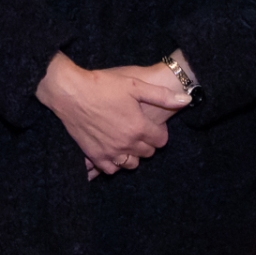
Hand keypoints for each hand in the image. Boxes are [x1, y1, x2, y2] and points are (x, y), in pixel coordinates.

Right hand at [36, 52, 190, 175]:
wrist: (70, 92)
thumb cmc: (102, 85)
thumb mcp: (134, 84)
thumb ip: (161, 95)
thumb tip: (185, 100)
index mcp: (138, 127)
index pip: (160, 141)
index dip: (159, 132)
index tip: (153, 125)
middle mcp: (126, 143)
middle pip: (147, 153)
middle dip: (147, 142)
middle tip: (140, 130)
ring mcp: (109, 151)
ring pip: (131, 164)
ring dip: (133, 155)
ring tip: (128, 141)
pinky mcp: (94, 154)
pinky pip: (111, 169)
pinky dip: (115, 163)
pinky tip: (114, 151)